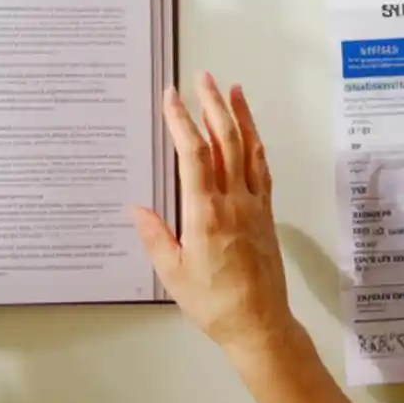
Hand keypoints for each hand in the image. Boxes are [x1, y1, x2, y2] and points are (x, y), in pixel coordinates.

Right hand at [131, 72, 296, 355]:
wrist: (259, 324)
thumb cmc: (214, 304)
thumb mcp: (173, 274)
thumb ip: (155, 236)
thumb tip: (137, 208)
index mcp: (205, 214)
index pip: (193, 155)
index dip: (182, 121)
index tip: (172, 97)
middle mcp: (233, 202)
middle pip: (225, 141)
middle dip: (212, 105)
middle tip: (202, 78)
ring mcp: (254, 205)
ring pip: (248, 149)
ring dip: (239, 116)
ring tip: (231, 89)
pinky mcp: (266, 214)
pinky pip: (262, 169)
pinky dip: (255, 143)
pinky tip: (250, 132)